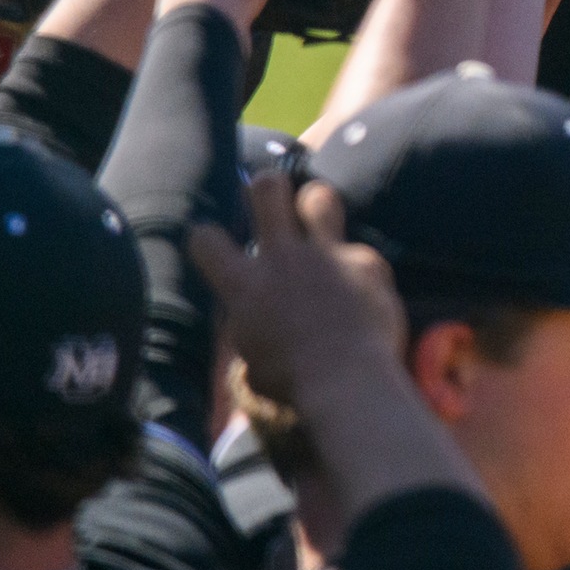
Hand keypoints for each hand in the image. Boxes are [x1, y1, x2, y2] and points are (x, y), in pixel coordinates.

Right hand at [189, 175, 406, 409]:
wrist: (348, 379)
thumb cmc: (293, 383)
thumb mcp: (253, 364)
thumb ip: (252, 335)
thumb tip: (255, 341)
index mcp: (242, 284)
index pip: (203, 237)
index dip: (208, 238)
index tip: (218, 246)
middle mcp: (280, 257)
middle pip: (266, 187)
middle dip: (267, 186)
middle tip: (273, 200)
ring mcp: (325, 253)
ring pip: (318, 196)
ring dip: (317, 204)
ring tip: (319, 221)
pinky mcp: (366, 261)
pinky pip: (361, 252)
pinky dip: (361, 269)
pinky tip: (366, 293)